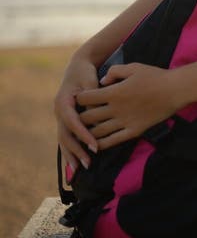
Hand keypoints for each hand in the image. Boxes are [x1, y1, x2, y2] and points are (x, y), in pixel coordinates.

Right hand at [54, 56, 100, 173]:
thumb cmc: (86, 73)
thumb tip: (98, 119)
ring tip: (80, 170)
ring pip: (63, 140)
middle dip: (76, 150)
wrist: (78, 67)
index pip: (72, 122)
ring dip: (71, 155)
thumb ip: (93, 99)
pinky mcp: (65, 121)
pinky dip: (70, 151)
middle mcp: (59, 112)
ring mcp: (60, 117)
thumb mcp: (90, 82)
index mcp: (63, 101)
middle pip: (65, 135)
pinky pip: (66, 138)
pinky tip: (75, 165)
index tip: (95, 147)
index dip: (83, 135)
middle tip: (88, 163)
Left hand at [76, 62, 179, 150]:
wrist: (175, 90)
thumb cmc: (155, 76)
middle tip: (77, 118)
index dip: (79, 98)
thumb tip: (102, 81)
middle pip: (88, 117)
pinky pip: (113, 141)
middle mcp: (116, 109)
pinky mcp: (134, 131)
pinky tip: (96, 145)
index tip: (79, 98)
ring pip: (97, 131)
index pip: (85, 98)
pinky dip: (102, 144)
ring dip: (88, 133)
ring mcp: (125, 121)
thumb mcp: (133, 68)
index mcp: (113, 92)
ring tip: (83, 132)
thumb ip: (114, 72)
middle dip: (79, 118)